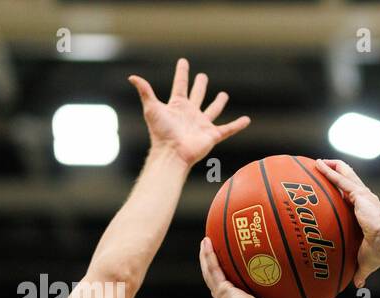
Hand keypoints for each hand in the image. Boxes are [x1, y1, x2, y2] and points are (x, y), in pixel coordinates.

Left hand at [129, 58, 250, 167]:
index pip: (180, 85)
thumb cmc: (160, 132)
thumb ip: (145, 91)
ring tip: (224, 94)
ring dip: (218, 102)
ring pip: (212, 110)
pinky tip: (246, 120)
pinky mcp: (212, 135)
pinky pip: (228, 129)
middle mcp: (190, 113)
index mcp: (178, 106)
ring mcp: (202, 124)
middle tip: (202, 76)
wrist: (172, 153)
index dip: (182, 73)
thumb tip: (132, 77)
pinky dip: (238, 125)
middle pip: (197, 95)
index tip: (184, 62)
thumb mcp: (151, 108)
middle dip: (200, 85)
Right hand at [199, 238, 316, 297]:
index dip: (235, 278)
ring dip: (208, 256)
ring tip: (206, 240)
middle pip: (220, 278)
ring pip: (212, 271)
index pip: (237, 288)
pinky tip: (206, 241)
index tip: (237, 266)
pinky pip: (212, 269)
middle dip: (218, 264)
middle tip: (217, 248)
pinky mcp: (222, 290)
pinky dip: (208, 255)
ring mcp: (224, 295)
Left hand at [314, 158, 379, 287]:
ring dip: (330, 167)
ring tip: (317, 162)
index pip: (352, 195)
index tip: (330, 186)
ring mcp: (362, 194)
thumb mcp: (365, 259)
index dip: (342, 188)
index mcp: (365, 210)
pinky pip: (340, 179)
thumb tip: (359, 285)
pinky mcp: (359, 194)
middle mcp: (364, 199)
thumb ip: (360, 269)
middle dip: (336, 171)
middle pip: (349, 179)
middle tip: (321, 168)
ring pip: (345, 173)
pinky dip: (329, 171)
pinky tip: (318, 165)